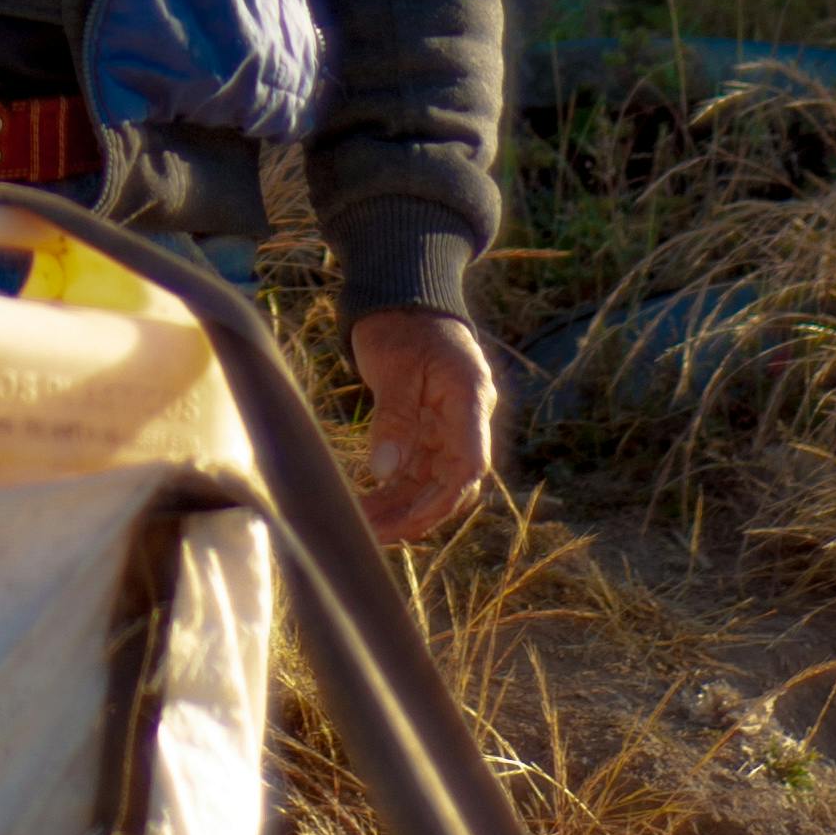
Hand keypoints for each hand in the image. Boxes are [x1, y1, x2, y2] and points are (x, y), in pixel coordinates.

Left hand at [349, 307, 496, 547]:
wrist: (402, 300)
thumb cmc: (402, 325)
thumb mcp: (396, 366)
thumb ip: (395, 417)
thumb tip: (386, 471)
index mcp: (470, 398)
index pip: (471, 462)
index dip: (445, 498)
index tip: (411, 520)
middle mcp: (466, 420)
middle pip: (451, 482)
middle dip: (417, 513)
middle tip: (376, 534)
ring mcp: (447, 427)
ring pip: (431, 481)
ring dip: (402, 507)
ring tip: (364, 527)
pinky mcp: (427, 430)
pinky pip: (416, 470)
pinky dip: (395, 490)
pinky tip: (370, 507)